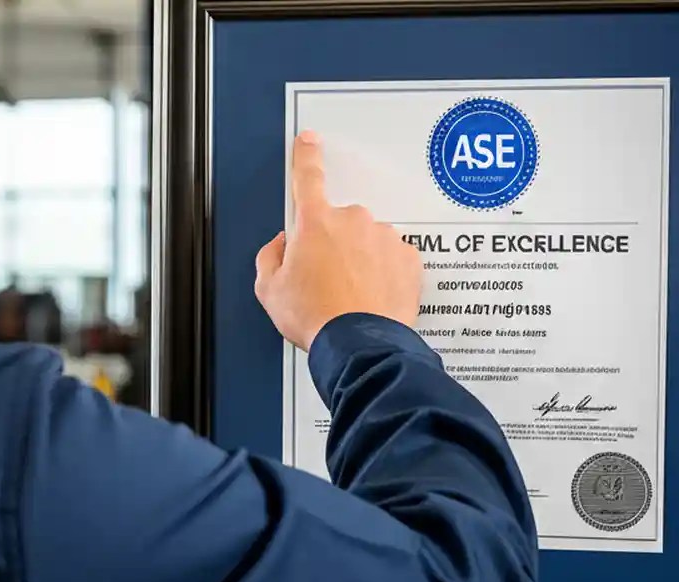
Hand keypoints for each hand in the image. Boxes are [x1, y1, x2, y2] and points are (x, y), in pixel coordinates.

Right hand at [255, 131, 421, 350]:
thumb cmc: (316, 317)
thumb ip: (270, 257)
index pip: (307, 177)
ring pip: (369, 241)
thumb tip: (281, 245)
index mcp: (314, 223)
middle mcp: (353, 221)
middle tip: (328, 280)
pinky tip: (373, 296)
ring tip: (353, 295)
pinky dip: (384, 273)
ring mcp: (384, 237)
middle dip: (334, 244)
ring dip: (361, 259)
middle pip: (339, 223)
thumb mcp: (270, 290)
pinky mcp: (408, 258)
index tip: (309, 140)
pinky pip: (392, 259)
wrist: (359, 344)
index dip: (306, 156)